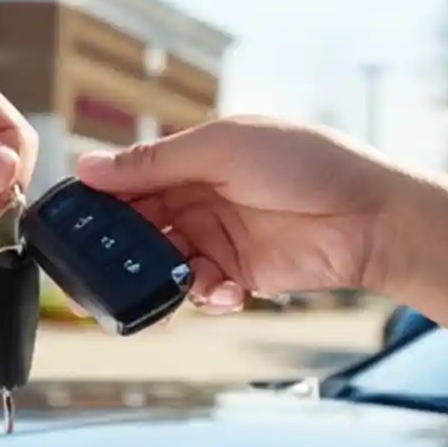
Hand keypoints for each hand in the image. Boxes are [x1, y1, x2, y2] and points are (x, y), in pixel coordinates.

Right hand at [75, 116, 404, 313]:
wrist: (371, 217)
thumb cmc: (307, 165)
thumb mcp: (223, 150)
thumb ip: (155, 163)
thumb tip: (90, 167)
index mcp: (193, 160)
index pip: (131, 181)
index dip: (102, 201)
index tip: (76, 223)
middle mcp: (201, 200)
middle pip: (141, 229)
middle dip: (125, 250)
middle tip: (108, 270)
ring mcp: (220, 239)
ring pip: (165, 266)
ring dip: (165, 277)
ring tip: (183, 279)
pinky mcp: (240, 275)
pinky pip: (201, 292)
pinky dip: (205, 296)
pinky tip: (226, 291)